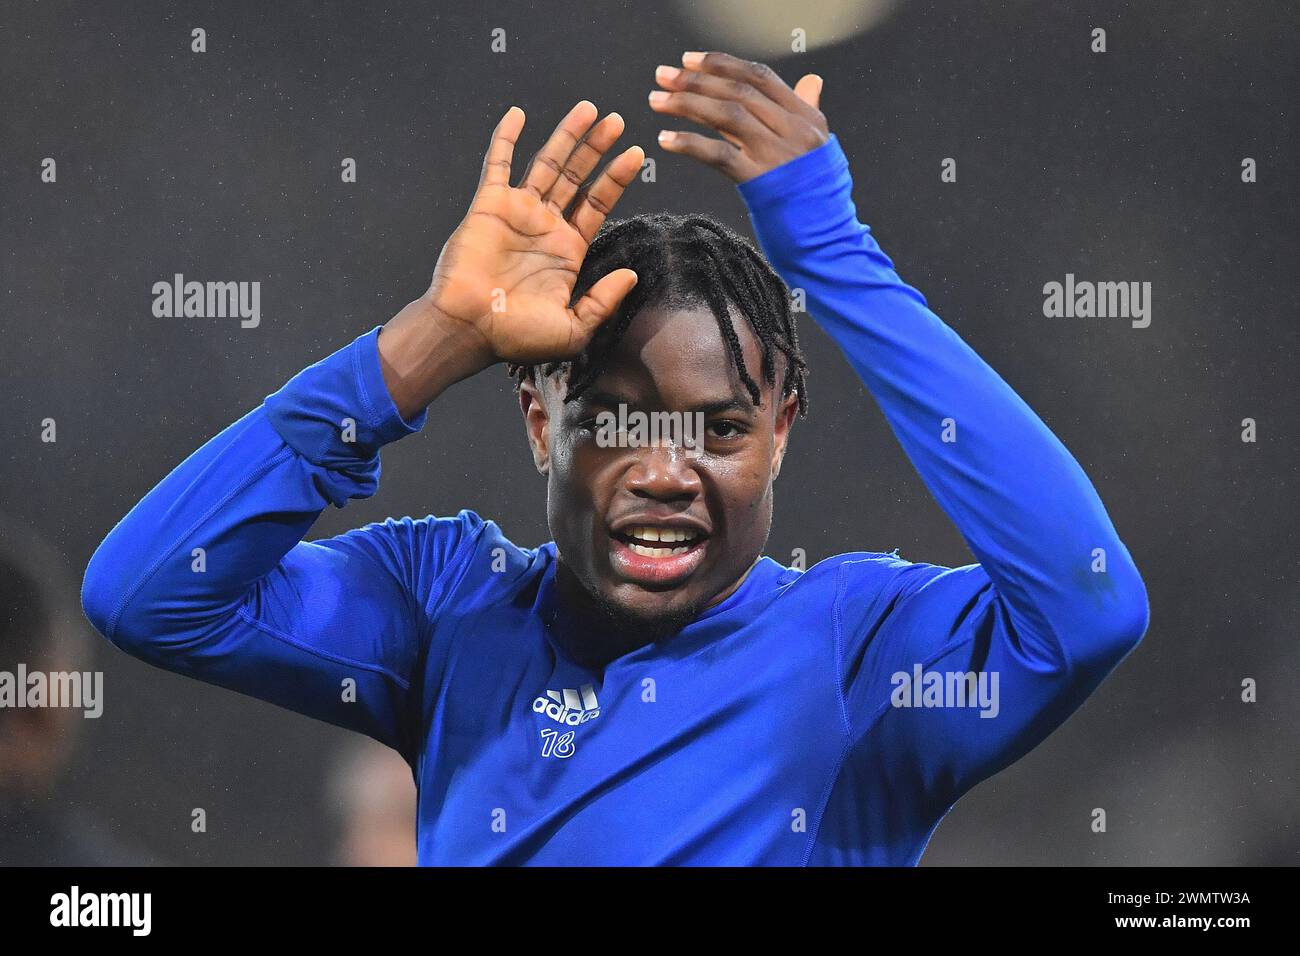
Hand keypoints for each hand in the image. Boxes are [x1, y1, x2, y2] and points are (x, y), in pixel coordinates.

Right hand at [427, 102, 643, 365]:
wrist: (469, 330)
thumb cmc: (517, 337)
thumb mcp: (573, 329)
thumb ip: (603, 301)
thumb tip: (631, 275)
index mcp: (568, 251)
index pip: (598, 204)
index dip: (617, 178)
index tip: (636, 153)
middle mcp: (545, 227)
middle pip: (577, 176)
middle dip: (597, 148)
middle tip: (617, 119)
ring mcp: (517, 213)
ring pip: (546, 164)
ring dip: (566, 136)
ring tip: (588, 108)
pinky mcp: (488, 206)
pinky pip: (497, 164)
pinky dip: (506, 138)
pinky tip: (519, 114)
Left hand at [649, 51, 828, 182]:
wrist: (826, 240)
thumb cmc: (818, 197)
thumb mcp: (819, 149)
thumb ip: (809, 111)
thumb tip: (811, 80)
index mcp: (807, 119)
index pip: (760, 78)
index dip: (722, 65)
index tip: (690, 60)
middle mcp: (793, 131)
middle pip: (738, 93)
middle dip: (695, 80)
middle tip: (662, 75)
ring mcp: (777, 156)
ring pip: (727, 116)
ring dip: (686, 104)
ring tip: (657, 100)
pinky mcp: (760, 182)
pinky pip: (719, 155)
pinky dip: (689, 143)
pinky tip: (666, 139)